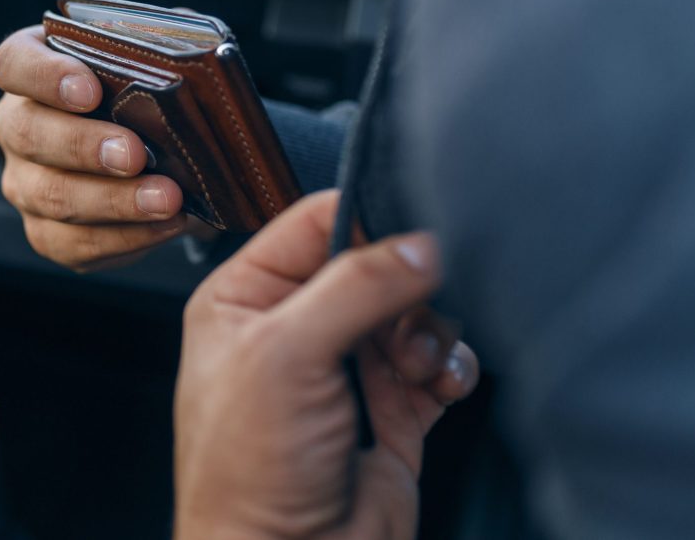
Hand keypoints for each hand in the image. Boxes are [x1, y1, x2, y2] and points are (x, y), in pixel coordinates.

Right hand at [0, 25, 187, 269]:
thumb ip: (160, 43)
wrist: (164, 151)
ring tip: (166, 198)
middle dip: (83, 145)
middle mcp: (17, 125)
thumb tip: (187, 44)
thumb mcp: (153, 56)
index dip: (45, 75)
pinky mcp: (48, 231)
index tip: (90, 88)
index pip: (14, 63)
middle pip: (27, 133)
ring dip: (112, 200)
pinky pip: (74, 244)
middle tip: (135, 153)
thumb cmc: (149, 93)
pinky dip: (125, 238)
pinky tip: (165, 224)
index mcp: (32, 70)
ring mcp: (25, 182)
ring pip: (50, 196)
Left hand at [174, 191, 478, 539]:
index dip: (365, 222)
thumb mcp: (286, 354)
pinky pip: (437, 363)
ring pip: (412, 311)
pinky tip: (443, 385)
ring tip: (418, 364)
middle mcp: (293, 327)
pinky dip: (450, 367)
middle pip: (373, 265)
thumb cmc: (250, 473)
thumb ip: (355, 286)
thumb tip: (420, 242)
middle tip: (405, 321)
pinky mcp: (391, 410)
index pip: (313, 222)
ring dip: (430, 330)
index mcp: (243, 298)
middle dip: (404, 288)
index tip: (407, 240)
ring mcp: (345, 370)